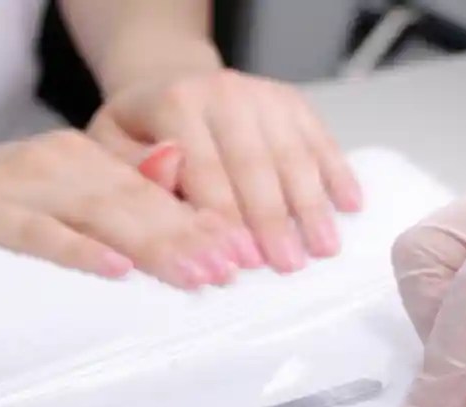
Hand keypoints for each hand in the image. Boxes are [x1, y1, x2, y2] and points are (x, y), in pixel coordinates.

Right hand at [0, 129, 238, 289]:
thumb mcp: (50, 196)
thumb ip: (107, 201)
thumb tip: (175, 203)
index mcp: (79, 158)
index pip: (153, 190)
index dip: (200, 220)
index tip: (243, 252)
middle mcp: (56, 162)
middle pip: (136, 202)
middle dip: (190, 235)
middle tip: (235, 269)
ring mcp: (15, 184)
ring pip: (97, 214)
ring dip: (151, 244)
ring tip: (196, 273)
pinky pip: (35, 233)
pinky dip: (76, 251)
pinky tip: (114, 270)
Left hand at [89, 68, 363, 272]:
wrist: (168, 81)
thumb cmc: (139, 131)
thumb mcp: (113, 147)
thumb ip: (136, 174)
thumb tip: (170, 188)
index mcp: (177, 103)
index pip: (205, 169)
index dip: (225, 218)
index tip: (241, 261)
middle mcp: (225, 92)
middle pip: (254, 164)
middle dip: (273, 220)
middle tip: (288, 266)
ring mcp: (263, 94)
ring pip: (293, 154)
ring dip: (311, 205)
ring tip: (324, 248)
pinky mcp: (291, 101)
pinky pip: (320, 139)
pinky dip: (338, 173)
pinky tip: (352, 205)